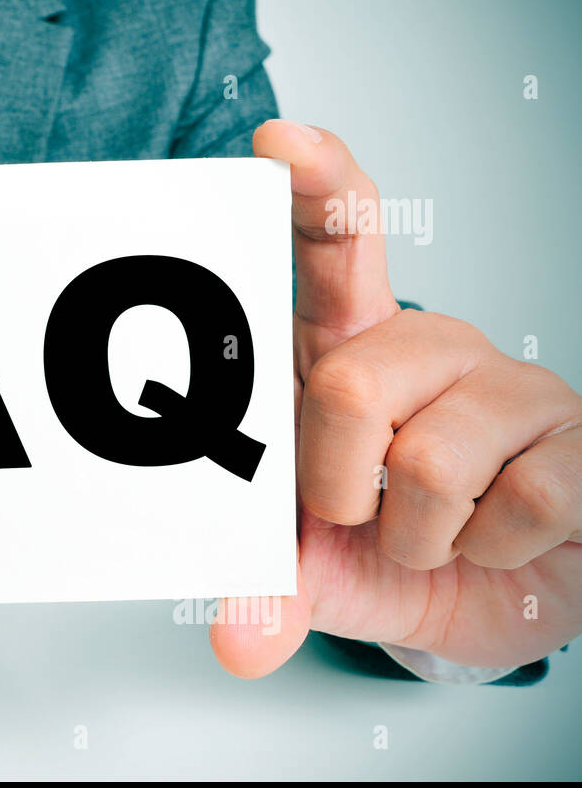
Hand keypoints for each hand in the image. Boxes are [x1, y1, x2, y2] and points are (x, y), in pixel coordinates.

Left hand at [211, 120, 581, 676]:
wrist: (487, 591)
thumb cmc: (386, 544)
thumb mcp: (312, 563)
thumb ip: (269, 586)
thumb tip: (240, 644)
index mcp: (348, 348)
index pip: (337, 243)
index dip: (317, 188)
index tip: (281, 142)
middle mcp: (427, 349)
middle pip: (351, 380)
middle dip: (336, 483)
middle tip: (355, 508)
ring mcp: (507, 386)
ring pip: (429, 462)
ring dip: (415, 534)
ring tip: (430, 528)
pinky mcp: (576, 440)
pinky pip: (517, 503)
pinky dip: (484, 552)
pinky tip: (495, 534)